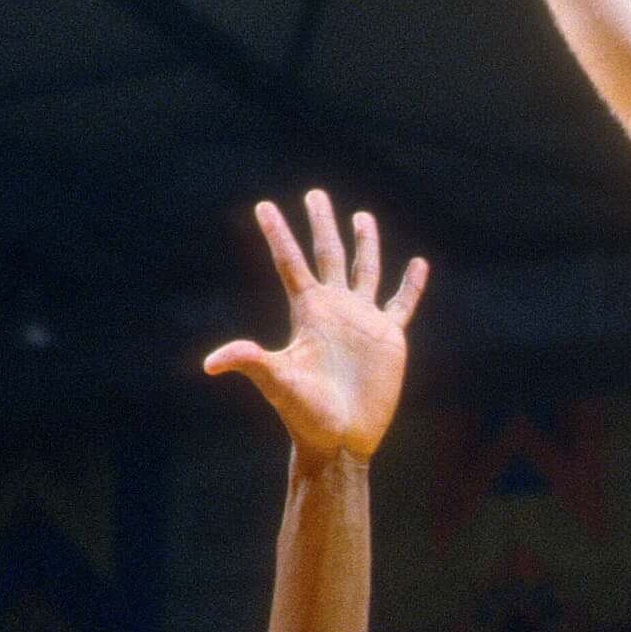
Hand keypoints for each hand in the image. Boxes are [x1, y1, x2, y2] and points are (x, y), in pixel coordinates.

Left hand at [206, 192, 427, 459]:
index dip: (277, 234)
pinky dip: (411, 285)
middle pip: (327, 255)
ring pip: (364, 271)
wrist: (341, 437)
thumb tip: (212, 363)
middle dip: (321, 224)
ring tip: (362, 217)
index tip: (263, 205)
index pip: (291, 263)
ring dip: (364, 244)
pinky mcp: (388, 338)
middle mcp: (334, 309)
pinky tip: (418, 264)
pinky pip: (402, 304)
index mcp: (308, 312)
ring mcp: (362, 321)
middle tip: (316, 194)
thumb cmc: (305, 414)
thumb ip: (250, 363)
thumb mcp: (277, 383)